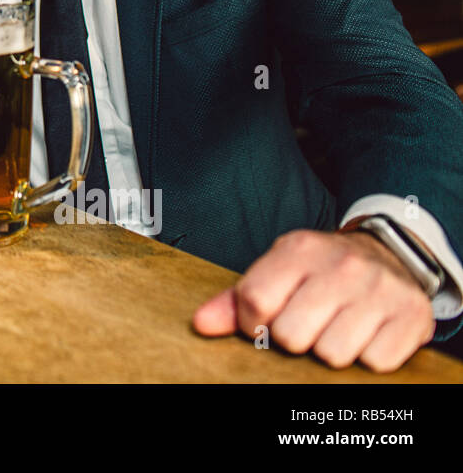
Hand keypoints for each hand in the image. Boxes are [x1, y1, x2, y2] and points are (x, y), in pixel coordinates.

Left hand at [192, 229, 435, 371]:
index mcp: (298, 249)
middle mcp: (341, 265)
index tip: (264, 322)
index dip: (252, 323)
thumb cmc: (320, 272)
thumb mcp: (277, 272)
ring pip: (332, 354)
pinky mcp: (412, 315)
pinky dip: (368, 356)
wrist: (389, 255)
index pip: (254, 300)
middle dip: (294, 339)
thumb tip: (200, 325)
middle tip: (307, 324)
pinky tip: (366, 333)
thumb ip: (236, 299)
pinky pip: (374, 363)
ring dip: (330, 349)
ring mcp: (380, 289)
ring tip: (337, 326)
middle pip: (292, 335)